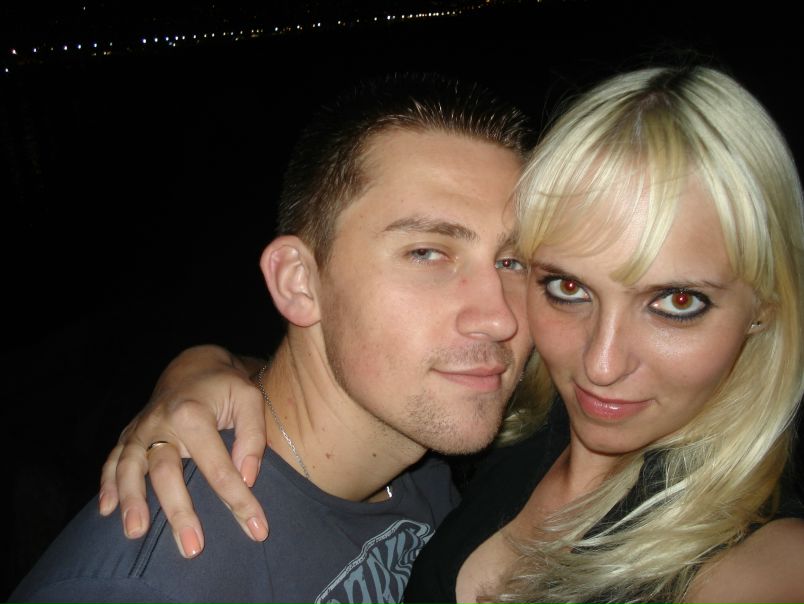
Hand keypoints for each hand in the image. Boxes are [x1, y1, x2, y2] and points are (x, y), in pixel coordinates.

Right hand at [98, 345, 268, 557]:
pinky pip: (112, 461)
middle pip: (166, 472)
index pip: (219, 467)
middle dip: (179, 512)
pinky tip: (105, 511)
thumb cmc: (226, 387)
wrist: (193, 367)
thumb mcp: (250, 399)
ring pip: (129, 468)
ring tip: (136, 532)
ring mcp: (140, 430)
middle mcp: (161, 423)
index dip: (239, 501)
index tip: (257, 529)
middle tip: (192, 548)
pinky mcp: (128, 436)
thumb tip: (247, 476)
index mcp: (194, 414)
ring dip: (132, 501)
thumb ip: (253, 436)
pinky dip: (106, 485)